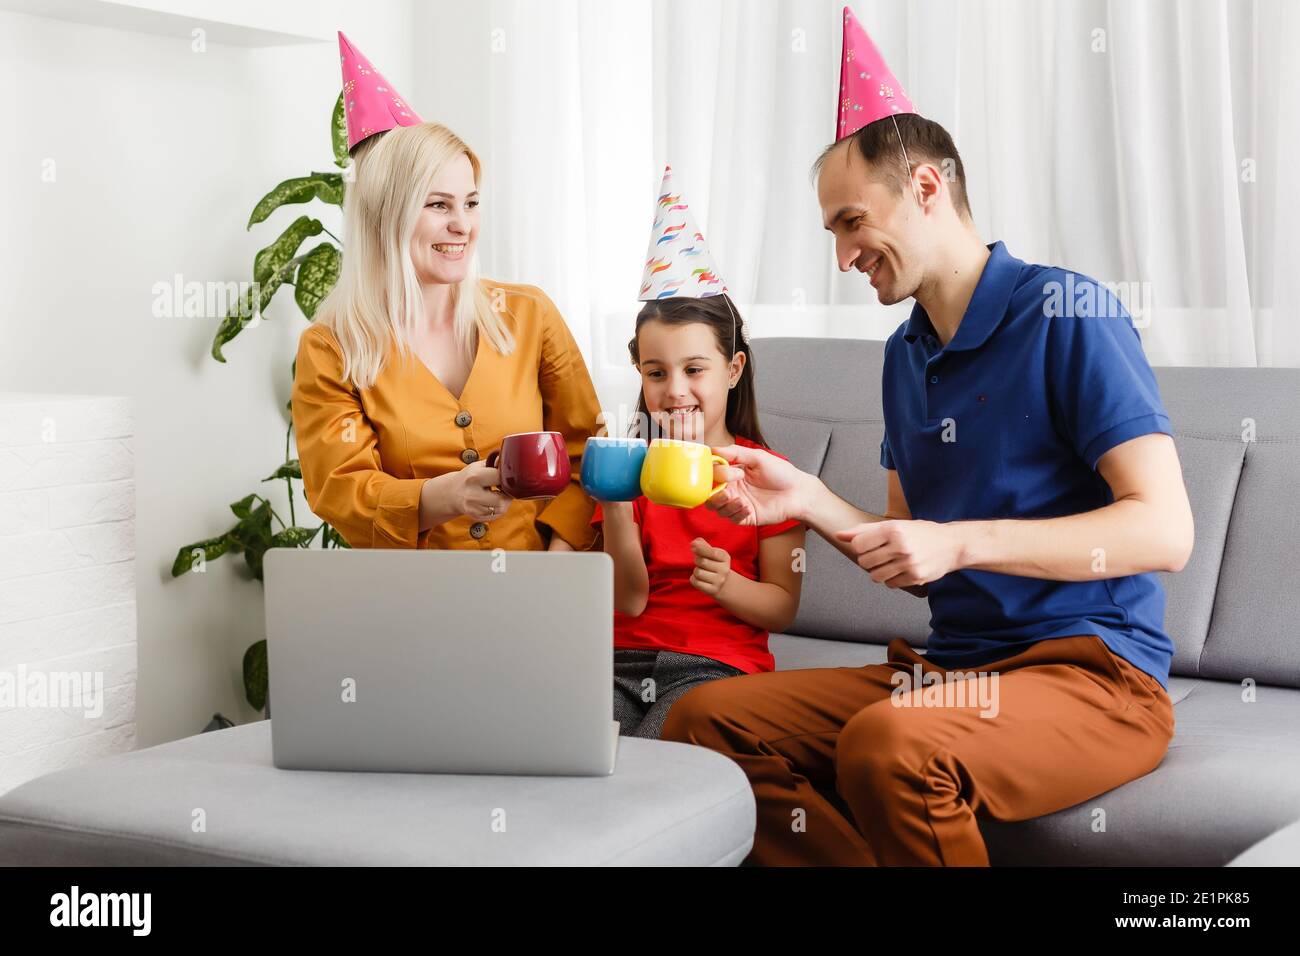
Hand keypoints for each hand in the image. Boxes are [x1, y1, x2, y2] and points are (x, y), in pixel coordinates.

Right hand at [450, 460, 509, 520]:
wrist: (452, 493)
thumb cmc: (469, 477)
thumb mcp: (478, 466)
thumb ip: (494, 462)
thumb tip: (509, 460)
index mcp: (474, 477)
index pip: (499, 478)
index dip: (507, 478)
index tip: (506, 477)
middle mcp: (472, 494)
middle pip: (501, 500)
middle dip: (507, 494)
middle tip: (505, 489)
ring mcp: (473, 508)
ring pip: (501, 509)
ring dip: (504, 502)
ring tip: (499, 495)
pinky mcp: (475, 516)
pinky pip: (496, 516)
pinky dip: (499, 509)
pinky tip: (493, 502)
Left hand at [689, 537, 730, 596]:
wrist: (723, 583)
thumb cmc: (713, 564)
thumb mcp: (711, 553)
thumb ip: (702, 545)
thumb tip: (694, 543)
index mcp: (724, 557)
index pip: (712, 552)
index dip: (701, 548)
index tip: (693, 546)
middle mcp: (724, 569)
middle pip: (702, 561)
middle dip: (697, 560)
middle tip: (701, 562)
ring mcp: (719, 581)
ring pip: (698, 572)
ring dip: (696, 571)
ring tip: (702, 572)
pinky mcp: (713, 590)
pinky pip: (696, 582)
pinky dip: (694, 579)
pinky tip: (700, 579)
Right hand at [705, 443, 812, 526]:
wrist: (798, 492)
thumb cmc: (781, 473)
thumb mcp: (757, 457)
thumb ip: (735, 452)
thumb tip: (713, 449)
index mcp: (733, 474)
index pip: (712, 475)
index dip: (716, 475)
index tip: (731, 473)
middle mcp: (733, 489)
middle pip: (709, 494)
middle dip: (715, 494)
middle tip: (729, 491)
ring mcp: (738, 504)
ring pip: (717, 508)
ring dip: (725, 504)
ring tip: (740, 500)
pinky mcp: (746, 518)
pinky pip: (732, 519)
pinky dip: (737, 514)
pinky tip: (748, 508)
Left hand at [834, 519, 963, 588]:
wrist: (953, 544)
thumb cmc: (920, 532)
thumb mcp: (895, 524)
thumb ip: (865, 530)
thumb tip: (839, 535)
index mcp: (893, 529)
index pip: (858, 544)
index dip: (860, 547)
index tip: (869, 546)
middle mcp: (901, 546)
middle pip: (864, 562)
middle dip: (868, 560)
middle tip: (880, 555)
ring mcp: (909, 563)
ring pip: (875, 576)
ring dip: (878, 572)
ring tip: (888, 563)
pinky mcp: (916, 577)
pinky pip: (890, 584)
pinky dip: (891, 579)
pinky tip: (900, 570)